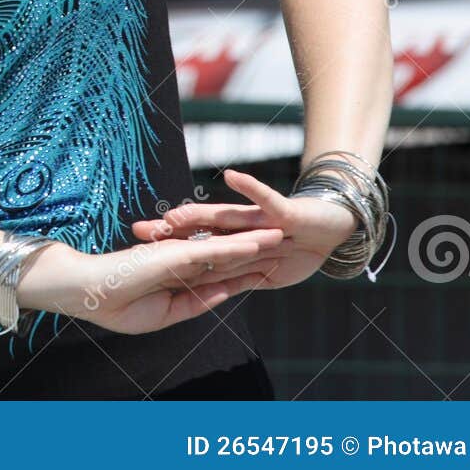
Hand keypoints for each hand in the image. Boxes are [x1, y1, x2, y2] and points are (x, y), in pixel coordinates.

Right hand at [19, 227, 287, 334]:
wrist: (90, 292)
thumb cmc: (118, 305)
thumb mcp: (166, 313)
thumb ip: (196, 303)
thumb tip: (224, 294)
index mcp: (177, 276)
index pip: (216, 275)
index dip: (241, 273)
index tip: (264, 271)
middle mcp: (181, 261)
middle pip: (226, 259)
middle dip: (255, 255)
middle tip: (283, 247)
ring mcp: (179, 255)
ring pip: (225, 250)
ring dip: (255, 244)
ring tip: (282, 237)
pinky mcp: (177, 252)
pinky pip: (214, 250)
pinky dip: (238, 246)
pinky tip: (259, 243)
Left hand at [129, 168, 358, 289]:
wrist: (333, 229)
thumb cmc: (296, 250)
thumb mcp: (265, 270)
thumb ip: (236, 277)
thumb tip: (206, 293)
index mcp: (235, 244)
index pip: (197, 248)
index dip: (169, 250)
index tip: (137, 252)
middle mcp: (242, 230)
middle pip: (201, 232)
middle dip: (172, 233)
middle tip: (142, 232)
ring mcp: (261, 221)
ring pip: (224, 218)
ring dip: (200, 217)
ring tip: (175, 215)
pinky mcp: (285, 211)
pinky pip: (267, 199)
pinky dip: (252, 189)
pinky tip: (234, 177)